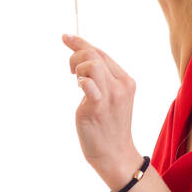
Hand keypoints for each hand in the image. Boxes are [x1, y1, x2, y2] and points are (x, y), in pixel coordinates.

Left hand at [62, 32, 139, 188]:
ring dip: (76, 68)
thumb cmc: (109, 126)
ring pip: (91, 64)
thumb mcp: (111, 97)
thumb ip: (102, 79)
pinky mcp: (96, 107)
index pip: (102, 53)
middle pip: (94, 54)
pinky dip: (81, 81)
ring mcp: (110, 96)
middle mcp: (120, 86)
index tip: (65, 37)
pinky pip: (87, 84)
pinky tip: (79, 87)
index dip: (82, 43)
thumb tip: (82, 61)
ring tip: (75, 82)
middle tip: (70, 71)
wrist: (115, 154)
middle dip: (75, 55)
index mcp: (126, 81)